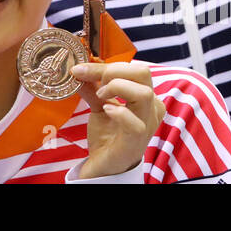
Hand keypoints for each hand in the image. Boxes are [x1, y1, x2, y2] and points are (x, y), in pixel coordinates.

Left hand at [71, 61, 164, 178]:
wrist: (104, 165)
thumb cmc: (108, 134)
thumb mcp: (99, 104)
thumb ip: (92, 86)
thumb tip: (79, 69)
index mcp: (145, 96)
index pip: (132, 69)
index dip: (105, 65)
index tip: (81, 69)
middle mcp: (151, 108)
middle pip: (144, 73)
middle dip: (115, 71)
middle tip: (97, 83)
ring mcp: (147, 125)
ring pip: (144, 94)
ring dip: (117, 88)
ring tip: (101, 97)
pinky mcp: (136, 141)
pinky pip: (135, 123)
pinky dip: (119, 112)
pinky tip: (106, 111)